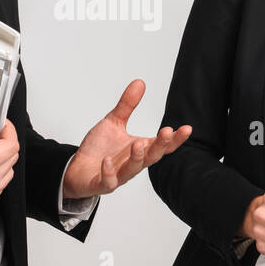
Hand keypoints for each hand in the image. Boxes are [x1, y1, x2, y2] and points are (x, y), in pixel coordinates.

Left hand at [61, 79, 191, 199]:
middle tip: (167, 132)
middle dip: (161, 145)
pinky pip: (108, 181)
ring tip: (138, 144)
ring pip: (132, 170)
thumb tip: (140, 82)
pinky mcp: (102, 184)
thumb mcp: (113, 122)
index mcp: (140, 150)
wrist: (77, 170)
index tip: (187, 128)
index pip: (162, 146)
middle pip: (152, 157)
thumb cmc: (99, 149)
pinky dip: (109, 172)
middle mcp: (132, 163)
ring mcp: (118, 175)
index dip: (175, 139)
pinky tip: (107, 161)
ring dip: (137, 158)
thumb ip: (127, 105)